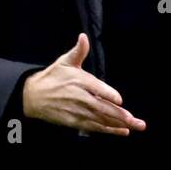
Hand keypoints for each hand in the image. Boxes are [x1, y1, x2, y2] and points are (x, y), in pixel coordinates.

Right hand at [21, 33, 145, 134]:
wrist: (33, 96)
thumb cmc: (52, 77)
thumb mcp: (64, 62)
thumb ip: (78, 51)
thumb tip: (84, 37)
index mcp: (80, 81)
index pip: (97, 88)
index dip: (109, 95)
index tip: (120, 100)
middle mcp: (80, 97)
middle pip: (103, 108)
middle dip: (121, 115)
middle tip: (137, 121)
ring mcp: (77, 111)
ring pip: (101, 119)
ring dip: (119, 124)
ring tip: (134, 126)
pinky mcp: (74, 122)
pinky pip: (94, 127)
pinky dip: (109, 130)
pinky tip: (122, 132)